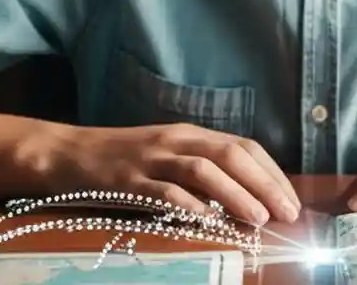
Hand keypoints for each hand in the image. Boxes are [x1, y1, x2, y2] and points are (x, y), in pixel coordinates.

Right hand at [18, 122, 300, 225]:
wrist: (65, 153)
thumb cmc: (121, 160)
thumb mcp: (167, 155)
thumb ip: (201, 171)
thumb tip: (245, 199)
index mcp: (190, 133)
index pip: (244, 146)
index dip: (272, 173)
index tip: (291, 200)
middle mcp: (176, 140)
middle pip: (231, 155)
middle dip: (264, 184)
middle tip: (286, 213)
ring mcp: (151, 158)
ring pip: (204, 170)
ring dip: (236, 194)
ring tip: (258, 218)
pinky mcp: (127, 179)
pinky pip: (164, 191)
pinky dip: (189, 206)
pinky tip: (208, 223)